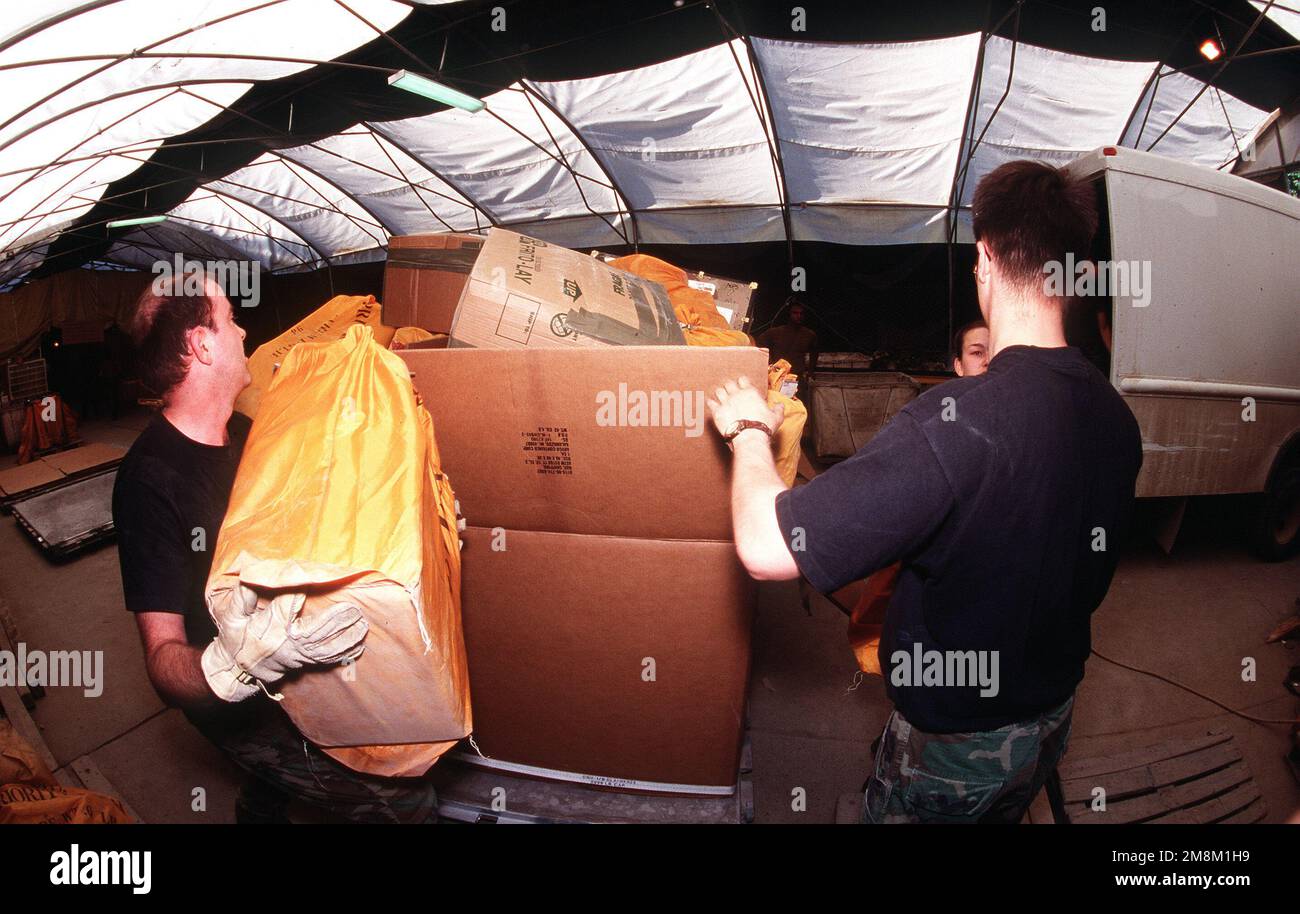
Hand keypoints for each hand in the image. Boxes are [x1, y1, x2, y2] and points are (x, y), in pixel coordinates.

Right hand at [202, 587, 367, 701]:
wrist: (237, 671)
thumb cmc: (235, 639)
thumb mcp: (231, 617)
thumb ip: (242, 597)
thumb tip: (249, 576)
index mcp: (270, 629)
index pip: (285, 607)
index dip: (295, 595)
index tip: (307, 584)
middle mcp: (287, 643)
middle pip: (314, 630)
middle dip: (335, 620)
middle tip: (353, 609)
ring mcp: (299, 655)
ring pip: (326, 647)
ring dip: (346, 636)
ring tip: (362, 624)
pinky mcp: (305, 662)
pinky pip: (327, 659)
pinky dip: (344, 652)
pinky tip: (360, 644)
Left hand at [706, 376, 783, 439]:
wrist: (750, 438)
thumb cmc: (763, 427)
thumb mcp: (776, 417)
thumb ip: (778, 409)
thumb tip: (780, 405)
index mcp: (750, 392)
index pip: (743, 379)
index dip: (742, 382)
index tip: (742, 386)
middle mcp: (737, 394)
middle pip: (729, 383)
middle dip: (729, 387)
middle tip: (730, 392)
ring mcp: (726, 402)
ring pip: (719, 391)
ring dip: (720, 394)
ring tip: (721, 397)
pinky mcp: (718, 412)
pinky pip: (711, 403)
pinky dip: (711, 403)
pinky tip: (711, 404)